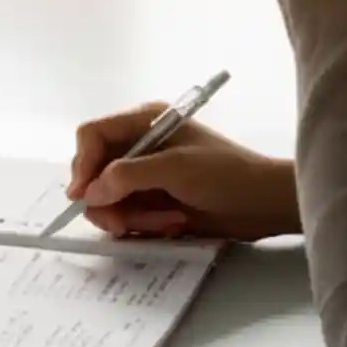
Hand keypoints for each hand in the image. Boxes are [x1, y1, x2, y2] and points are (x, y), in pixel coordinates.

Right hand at [67, 103, 299, 240]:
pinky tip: (171, 225)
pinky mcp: (152, 201)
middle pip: (94, 172)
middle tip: (124, 223)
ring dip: (131, 217)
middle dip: (108, 201)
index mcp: (143, 122)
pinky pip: (126, 215)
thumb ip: (128, 175)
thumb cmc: (226, 175)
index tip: (83, 196)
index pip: (92, 136)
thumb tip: (89, 192)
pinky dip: (143, 225)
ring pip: (108, 200)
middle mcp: (138, 146)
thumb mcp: (176, 169)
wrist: (264, 204)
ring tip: (166, 222)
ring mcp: (145, 175)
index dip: (82, 164)